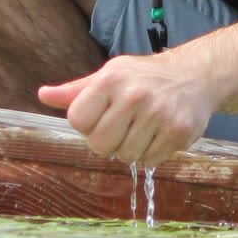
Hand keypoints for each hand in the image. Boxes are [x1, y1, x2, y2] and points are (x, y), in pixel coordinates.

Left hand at [38, 49, 217, 165]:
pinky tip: (158, 134)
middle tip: (121, 127)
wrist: (195, 75)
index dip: (86, 124)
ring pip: (125, 156)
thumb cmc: (143, 77)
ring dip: (130, 149)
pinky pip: (150, 161)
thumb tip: (43, 95)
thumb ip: (76, 91)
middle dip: (107, 141)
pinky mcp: (178, 132)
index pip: (77, 120)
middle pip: (99, 145)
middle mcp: (134, 96)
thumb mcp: (109, 76)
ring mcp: (158, 115)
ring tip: (142, 128)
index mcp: (110, 80)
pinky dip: (151, 153)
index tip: (100, 115)